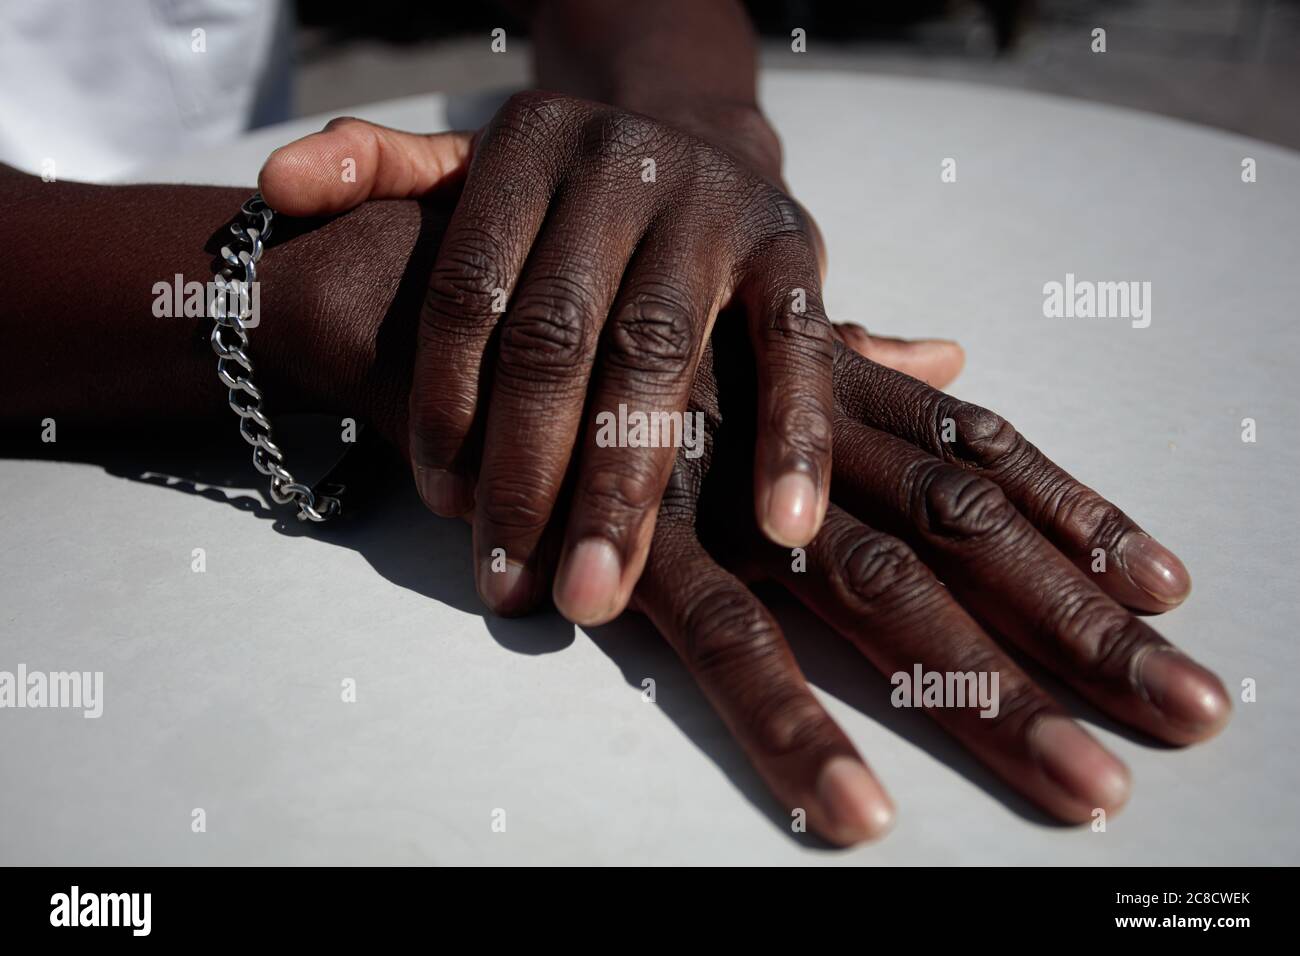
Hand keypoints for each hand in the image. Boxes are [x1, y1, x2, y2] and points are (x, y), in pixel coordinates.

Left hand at [258, 93, 962, 627]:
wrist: (702, 136)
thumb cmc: (566, 190)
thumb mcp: (470, 162)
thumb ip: (377, 171)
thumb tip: (275, 182)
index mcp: (525, 149)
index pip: (468, 294)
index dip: (447, 405)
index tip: (439, 506)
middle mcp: (619, 166)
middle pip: (556, 340)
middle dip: (527, 477)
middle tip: (508, 592)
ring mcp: (714, 206)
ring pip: (657, 358)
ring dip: (624, 489)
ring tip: (593, 598)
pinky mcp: (796, 243)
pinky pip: (794, 349)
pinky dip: (790, 436)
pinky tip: (777, 524)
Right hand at [630, 323, 1228, 845]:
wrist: (468, 312)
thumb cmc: (614, 338)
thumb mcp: (746, 340)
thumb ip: (851, 359)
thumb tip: (952, 357)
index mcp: (831, 392)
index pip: (979, 455)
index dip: (1081, 516)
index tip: (1170, 588)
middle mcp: (801, 435)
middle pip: (968, 535)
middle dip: (1082, 627)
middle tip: (1193, 711)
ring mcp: (726, 493)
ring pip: (879, 596)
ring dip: (986, 695)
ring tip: (1083, 788)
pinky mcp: (642, 547)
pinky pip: (728, 641)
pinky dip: (791, 721)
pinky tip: (855, 804)